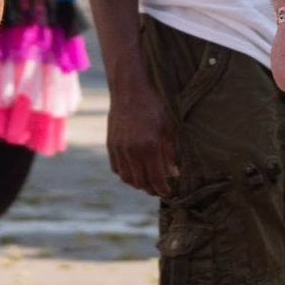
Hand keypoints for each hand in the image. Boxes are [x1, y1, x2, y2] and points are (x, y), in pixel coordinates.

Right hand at [104, 74, 177, 197]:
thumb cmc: (153, 107)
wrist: (129, 91)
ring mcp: (119, 149)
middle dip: (151, 189)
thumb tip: (174, 174)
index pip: (156, 179)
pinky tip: (134, 172)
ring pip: (127, 178)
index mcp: (149, 147)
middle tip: (159, 189)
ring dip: (138, 184)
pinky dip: (126, 175)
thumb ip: (170, 153)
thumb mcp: (168, 128)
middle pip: (141, 182)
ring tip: (147, 183)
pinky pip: (116, 169)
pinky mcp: (111, 145)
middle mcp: (132, 151)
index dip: (163, 189)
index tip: (169, 192)